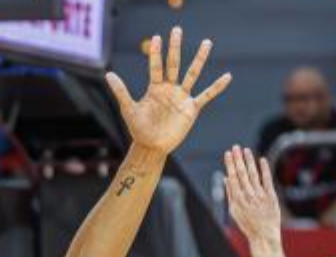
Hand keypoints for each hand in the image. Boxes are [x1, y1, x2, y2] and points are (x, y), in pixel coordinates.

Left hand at [106, 27, 230, 157]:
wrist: (151, 147)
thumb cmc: (139, 129)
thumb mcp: (128, 109)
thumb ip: (121, 91)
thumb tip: (108, 74)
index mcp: (155, 88)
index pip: (156, 67)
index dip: (155, 53)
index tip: (157, 38)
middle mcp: (169, 89)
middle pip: (174, 64)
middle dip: (175, 48)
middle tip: (177, 30)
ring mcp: (181, 97)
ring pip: (192, 74)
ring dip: (199, 59)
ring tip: (206, 42)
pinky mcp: (191, 108)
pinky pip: (206, 95)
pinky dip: (217, 87)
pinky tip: (227, 76)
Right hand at [222, 144, 279, 243]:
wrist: (263, 236)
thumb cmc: (248, 224)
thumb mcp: (234, 211)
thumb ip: (230, 194)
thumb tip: (226, 178)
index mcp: (237, 200)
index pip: (232, 177)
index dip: (230, 164)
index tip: (228, 153)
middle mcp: (248, 196)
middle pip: (242, 174)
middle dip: (238, 159)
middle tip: (236, 147)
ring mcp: (259, 196)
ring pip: (253, 175)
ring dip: (249, 161)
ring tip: (246, 150)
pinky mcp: (270, 196)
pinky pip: (267, 180)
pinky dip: (264, 170)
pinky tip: (262, 160)